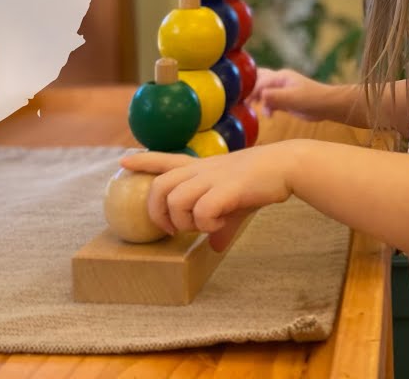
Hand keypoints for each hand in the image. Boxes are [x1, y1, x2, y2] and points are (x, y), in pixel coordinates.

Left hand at [120, 142, 299, 250]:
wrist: (286, 165)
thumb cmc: (260, 182)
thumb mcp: (235, 201)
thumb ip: (221, 223)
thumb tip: (214, 248)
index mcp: (201, 168)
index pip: (165, 160)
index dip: (143, 161)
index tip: (122, 162)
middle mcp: (201, 171)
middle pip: (159, 186)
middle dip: (158, 212)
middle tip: (170, 229)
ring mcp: (213, 178)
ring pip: (176, 200)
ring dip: (184, 221)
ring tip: (202, 227)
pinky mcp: (227, 188)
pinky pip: (202, 210)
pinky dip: (206, 225)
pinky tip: (219, 226)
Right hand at [250, 68, 328, 120]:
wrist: (327, 106)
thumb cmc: (312, 99)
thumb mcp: (293, 98)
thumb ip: (276, 97)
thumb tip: (260, 95)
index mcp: (280, 77)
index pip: (260, 81)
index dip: (251, 90)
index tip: (244, 101)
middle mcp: (279, 81)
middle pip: (258, 80)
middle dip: (249, 89)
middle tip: (243, 101)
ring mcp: (281, 90)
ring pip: (262, 90)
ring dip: (257, 98)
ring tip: (252, 108)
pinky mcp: (284, 100)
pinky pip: (270, 101)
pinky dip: (266, 107)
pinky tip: (269, 115)